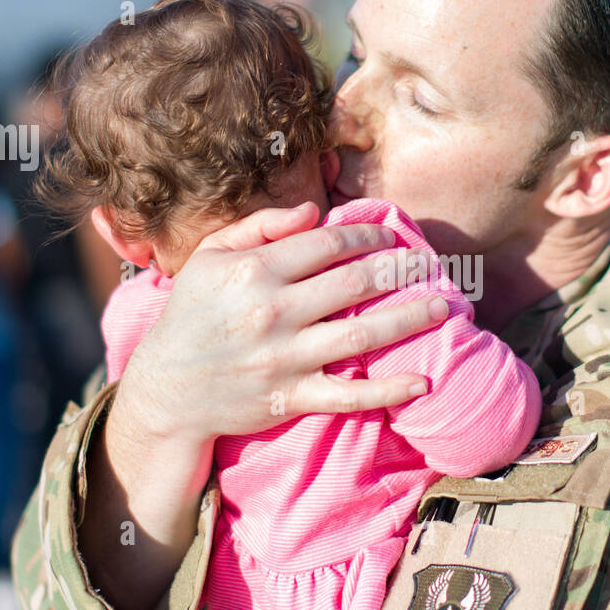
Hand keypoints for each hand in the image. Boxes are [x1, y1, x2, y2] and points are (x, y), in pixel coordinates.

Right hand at [120, 201, 448, 445]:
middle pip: (354, 283)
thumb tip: (314, 211)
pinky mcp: (291, 398)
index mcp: (254, 272)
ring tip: (444, 305)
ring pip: (362, 335)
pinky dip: (389, 390)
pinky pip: (349, 394)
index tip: (391, 235)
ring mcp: (285, 358)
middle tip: (430, 262)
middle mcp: (273, 313)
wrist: (166, 391)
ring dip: (410, 318)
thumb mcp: (208, 259)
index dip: (366, 235)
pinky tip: (423, 381)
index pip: (326, 244)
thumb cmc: (190, 317)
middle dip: (400, 268)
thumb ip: (260, 227)